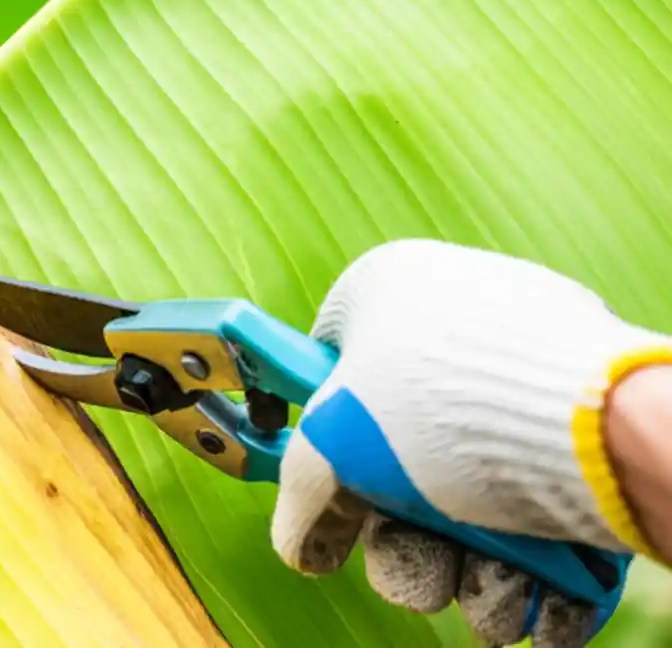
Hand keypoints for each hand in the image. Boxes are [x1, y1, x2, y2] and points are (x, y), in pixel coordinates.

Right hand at [270, 239, 665, 645]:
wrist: (593, 427)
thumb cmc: (439, 405)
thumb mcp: (328, 443)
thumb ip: (298, 491)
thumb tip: (300, 545)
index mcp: (390, 291)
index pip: (330, 373)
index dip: (322, 452)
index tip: (331, 512)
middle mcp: (458, 328)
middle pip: (401, 458)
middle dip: (407, 540)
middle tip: (421, 574)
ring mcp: (526, 374)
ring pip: (471, 494)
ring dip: (469, 568)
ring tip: (490, 595)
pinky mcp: (585, 423)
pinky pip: (537, 497)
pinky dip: (533, 565)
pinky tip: (538, 599)